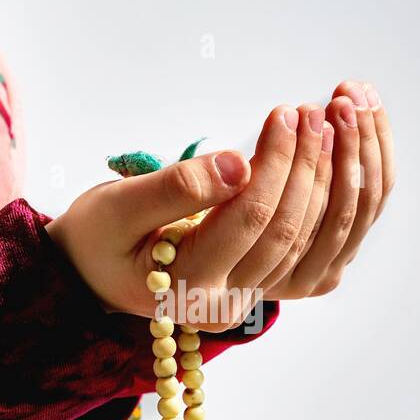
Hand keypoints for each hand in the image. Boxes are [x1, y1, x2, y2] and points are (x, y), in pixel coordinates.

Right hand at [46, 80, 393, 329]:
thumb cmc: (98, 234)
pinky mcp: (258, 288)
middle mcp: (224, 307)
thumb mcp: (119, 205)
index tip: (285, 113)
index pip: (250, 220)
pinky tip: (325, 156)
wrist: (91, 270)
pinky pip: (302, 244)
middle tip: (315, 112)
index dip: (275, 163)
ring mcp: (245, 302)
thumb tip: (238, 163)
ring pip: (303, 240)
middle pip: (285, 231)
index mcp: (189, 289)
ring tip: (327, 125)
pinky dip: (321, 199)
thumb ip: (176, 187)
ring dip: (323, 181)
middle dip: (307, 167)